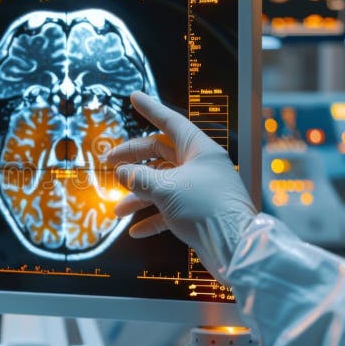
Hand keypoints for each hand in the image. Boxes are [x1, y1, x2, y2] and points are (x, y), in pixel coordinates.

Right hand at [106, 91, 256, 280]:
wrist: (235, 248)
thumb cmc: (206, 209)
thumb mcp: (166, 189)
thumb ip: (139, 178)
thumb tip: (122, 172)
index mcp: (199, 150)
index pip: (170, 122)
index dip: (151, 109)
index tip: (135, 97)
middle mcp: (199, 166)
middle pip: (160, 154)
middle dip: (134, 160)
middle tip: (110, 164)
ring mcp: (198, 189)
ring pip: (162, 184)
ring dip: (138, 195)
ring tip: (118, 208)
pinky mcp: (197, 212)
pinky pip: (169, 209)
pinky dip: (152, 217)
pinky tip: (136, 230)